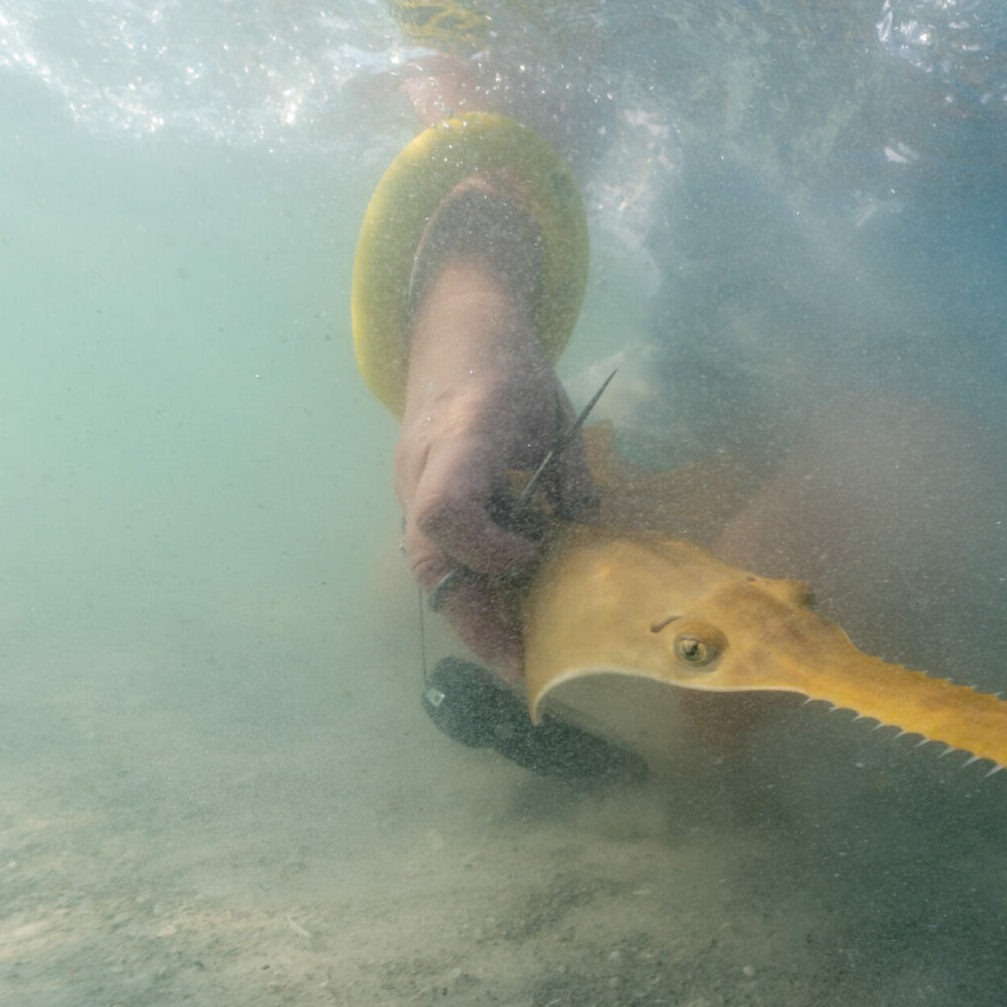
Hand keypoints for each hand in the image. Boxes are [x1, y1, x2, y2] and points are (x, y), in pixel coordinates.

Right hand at [395, 246, 593, 680]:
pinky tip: (511, 620)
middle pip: (428, 560)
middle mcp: (424, 469)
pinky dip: (473, 592)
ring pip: (429, 570)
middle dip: (474, 623)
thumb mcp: (557, 415)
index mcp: (465, 436)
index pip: (445, 509)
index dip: (486, 551)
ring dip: (474, 618)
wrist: (455, 336)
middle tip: (525, 669)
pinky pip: (437, 560)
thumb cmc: (513, 372)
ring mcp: (412, 489)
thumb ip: (572, 478)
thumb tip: (594, 542)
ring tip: (522, 661)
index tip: (532, 556)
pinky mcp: (415, 503)